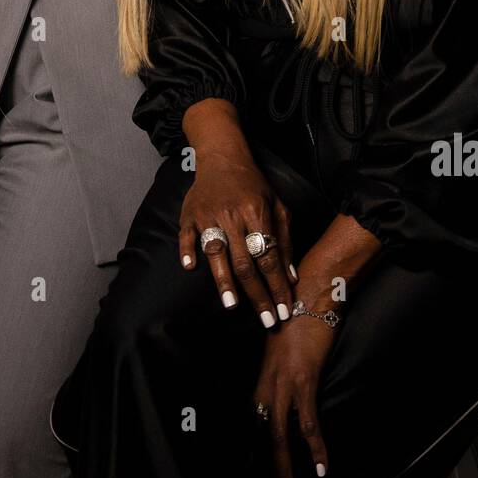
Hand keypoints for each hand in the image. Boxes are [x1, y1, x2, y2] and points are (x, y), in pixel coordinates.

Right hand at [178, 149, 296, 328]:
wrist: (223, 157)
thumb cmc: (253, 185)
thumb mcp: (277, 206)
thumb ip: (285, 240)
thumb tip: (290, 277)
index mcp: (257, 213)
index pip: (269, 257)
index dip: (277, 286)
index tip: (283, 310)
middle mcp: (233, 215)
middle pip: (246, 261)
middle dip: (257, 294)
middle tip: (265, 321)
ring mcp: (209, 215)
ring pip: (217, 251)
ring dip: (224, 280)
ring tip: (232, 305)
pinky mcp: (189, 214)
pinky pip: (187, 235)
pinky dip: (188, 250)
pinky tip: (190, 268)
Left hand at [252, 301, 341, 477]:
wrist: (311, 290)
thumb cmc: (301, 311)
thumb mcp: (283, 340)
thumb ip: (282, 362)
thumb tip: (289, 376)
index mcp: (264, 373)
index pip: (256, 416)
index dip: (258, 444)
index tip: (260, 468)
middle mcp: (269, 380)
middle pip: (264, 433)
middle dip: (270, 467)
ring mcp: (285, 381)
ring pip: (280, 434)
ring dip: (285, 468)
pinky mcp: (304, 379)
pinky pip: (307, 421)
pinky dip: (314, 446)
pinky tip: (321, 466)